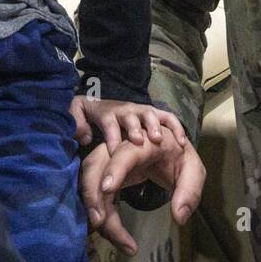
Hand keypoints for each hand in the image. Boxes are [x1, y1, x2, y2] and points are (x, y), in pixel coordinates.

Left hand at [69, 95, 187, 148]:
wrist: (116, 110)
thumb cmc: (100, 119)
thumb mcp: (82, 112)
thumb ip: (78, 120)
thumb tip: (82, 135)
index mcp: (108, 113)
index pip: (108, 121)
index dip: (112, 136)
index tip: (115, 151)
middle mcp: (126, 111)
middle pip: (129, 117)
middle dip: (133, 128)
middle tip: (137, 140)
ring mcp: (143, 111)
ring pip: (148, 114)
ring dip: (153, 125)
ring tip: (157, 139)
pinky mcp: (158, 115)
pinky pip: (168, 117)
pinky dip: (175, 127)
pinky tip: (182, 142)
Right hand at [80, 134, 205, 256]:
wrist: (170, 147)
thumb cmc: (179, 156)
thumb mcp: (193, 171)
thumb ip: (189, 192)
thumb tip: (179, 217)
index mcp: (145, 142)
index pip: (125, 153)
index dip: (114, 169)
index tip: (107, 189)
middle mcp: (120, 147)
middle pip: (96, 166)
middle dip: (93, 194)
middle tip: (101, 224)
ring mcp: (109, 158)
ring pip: (90, 180)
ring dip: (94, 207)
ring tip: (114, 237)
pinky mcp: (105, 172)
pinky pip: (95, 191)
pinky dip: (101, 212)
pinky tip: (113, 233)